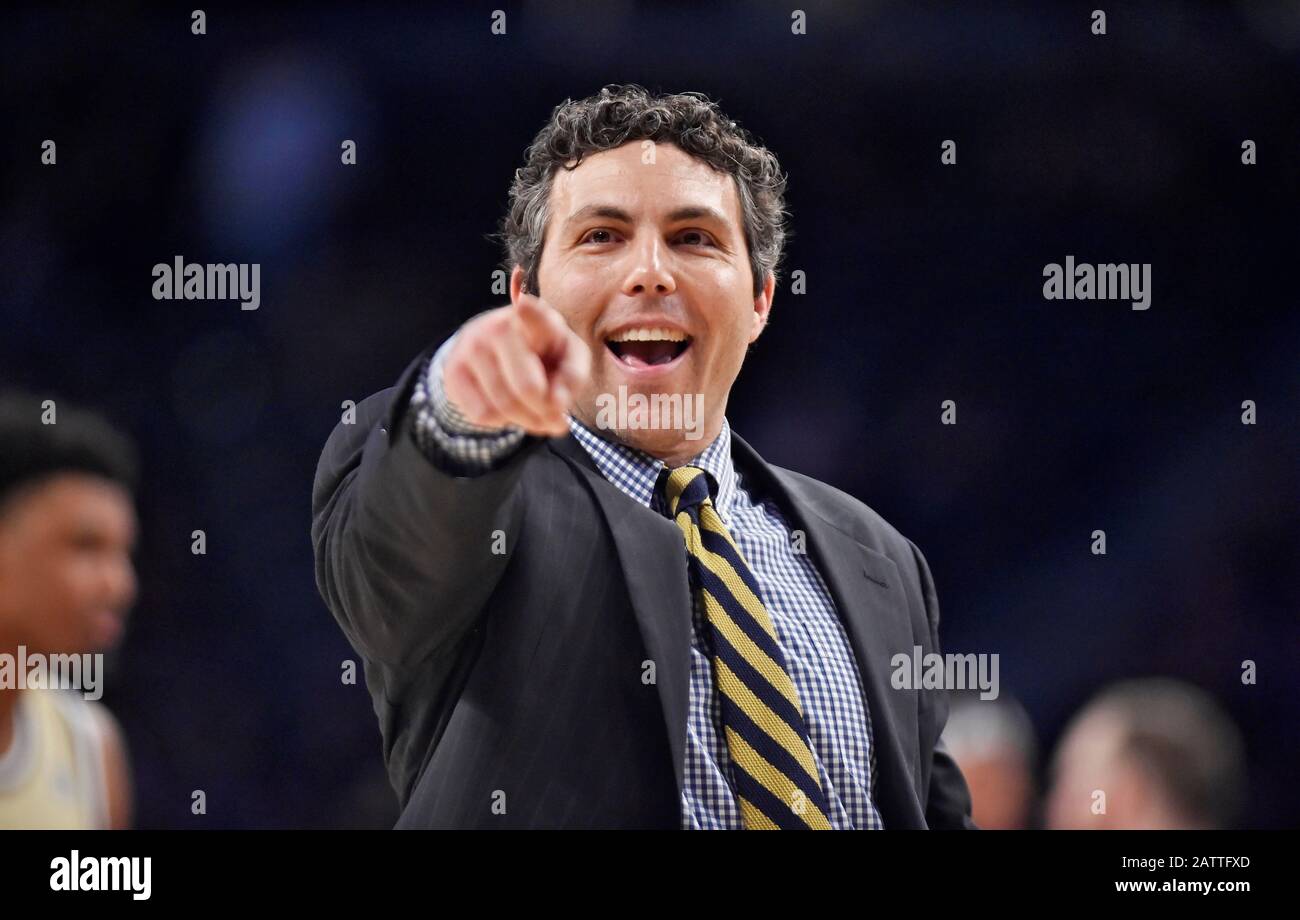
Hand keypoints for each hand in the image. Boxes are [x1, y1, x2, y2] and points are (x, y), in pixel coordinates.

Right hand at [443, 293, 591, 436]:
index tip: (524, 306)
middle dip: (547, 412)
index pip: (531, 312)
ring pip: (504, 405)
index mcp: (535, 317)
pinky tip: (508, 408)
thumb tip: (557, 403)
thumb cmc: (542, 353)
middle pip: (527, 387)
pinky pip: (483, 414)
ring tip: (537, 416)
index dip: (529, 310)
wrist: (494, 348)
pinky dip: (502, 421)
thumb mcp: (568, 357)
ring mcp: (471, 348)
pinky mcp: (454, 372)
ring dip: (527, 421)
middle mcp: (498, 327)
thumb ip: (573, 377)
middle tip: (557, 420)